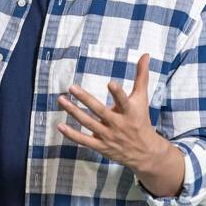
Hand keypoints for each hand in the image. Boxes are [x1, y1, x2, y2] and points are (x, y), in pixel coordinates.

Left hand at [57, 53, 169, 171]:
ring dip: (74, 112)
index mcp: (129, 111)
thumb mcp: (142, 98)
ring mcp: (108, 136)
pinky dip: (72, 134)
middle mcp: (118, 124)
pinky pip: (84, 140)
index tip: (111, 83)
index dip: (118, 93)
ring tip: (61, 99)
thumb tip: (145, 54)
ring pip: (89, 123)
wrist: (144, 151)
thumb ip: (141, 76)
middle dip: (86, 99)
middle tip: (72, 87)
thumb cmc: (141, 119)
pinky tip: (60, 125)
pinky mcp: (101, 146)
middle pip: (100, 111)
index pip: (124, 101)